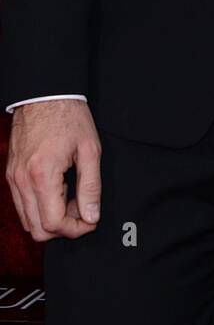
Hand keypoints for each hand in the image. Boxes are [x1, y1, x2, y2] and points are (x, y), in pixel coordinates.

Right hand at [6, 100, 101, 240]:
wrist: (44, 94)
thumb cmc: (69, 116)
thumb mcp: (90, 150)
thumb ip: (91, 187)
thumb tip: (91, 217)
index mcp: (42, 175)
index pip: (53, 223)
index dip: (75, 229)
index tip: (91, 220)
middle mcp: (22, 181)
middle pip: (37, 229)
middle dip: (63, 228)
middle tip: (83, 210)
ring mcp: (13, 178)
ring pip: (27, 221)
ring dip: (50, 219)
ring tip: (72, 198)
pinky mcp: (11, 174)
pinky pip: (22, 205)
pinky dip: (40, 208)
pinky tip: (58, 191)